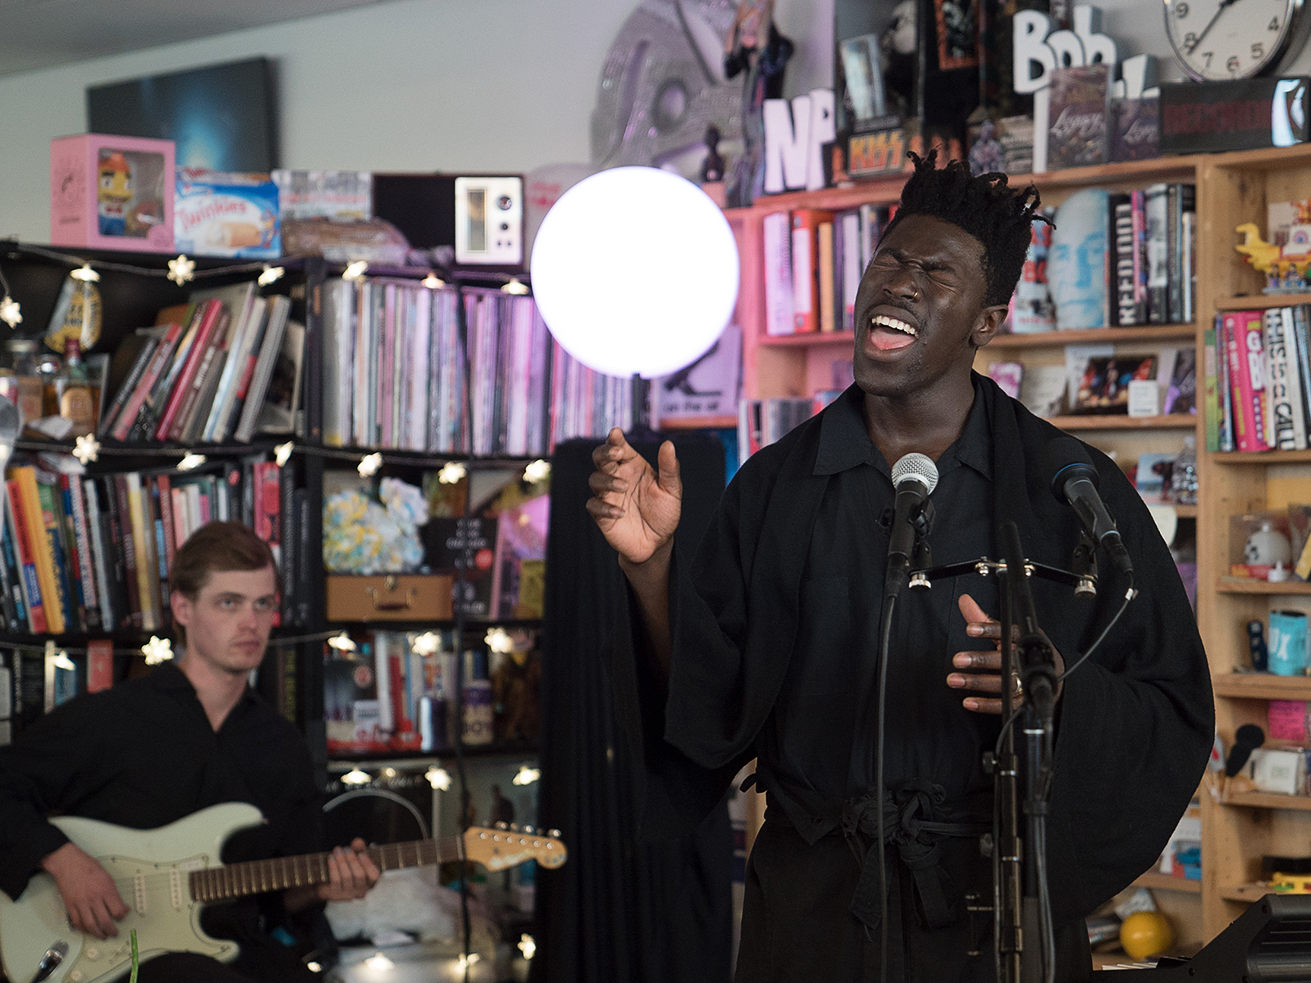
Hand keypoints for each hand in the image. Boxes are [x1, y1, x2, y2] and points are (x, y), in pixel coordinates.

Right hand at [41, 842, 128, 939]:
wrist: (68, 863)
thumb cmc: (88, 867)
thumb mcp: (107, 876)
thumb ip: (113, 892)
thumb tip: (121, 905)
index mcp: (106, 889)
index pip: (118, 909)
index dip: (122, 916)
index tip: (123, 916)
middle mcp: (94, 898)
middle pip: (105, 921)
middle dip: (111, 930)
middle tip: (114, 933)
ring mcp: (81, 903)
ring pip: (90, 925)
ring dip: (98, 933)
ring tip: (102, 936)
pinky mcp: (70, 906)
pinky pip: (77, 922)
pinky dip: (83, 929)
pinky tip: (88, 930)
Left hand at [316, 839, 379, 902]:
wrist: (328, 884)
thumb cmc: (347, 868)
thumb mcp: (355, 857)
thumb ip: (359, 848)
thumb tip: (358, 842)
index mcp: (369, 882)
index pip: (374, 876)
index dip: (368, 865)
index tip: (361, 854)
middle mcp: (361, 890)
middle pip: (359, 876)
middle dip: (352, 860)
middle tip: (346, 848)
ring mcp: (348, 894)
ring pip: (347, 877)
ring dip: (342, 861)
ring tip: (337, 850)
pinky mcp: (336, 894)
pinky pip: (335, 880)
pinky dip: (333, 867)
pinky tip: (331, 857)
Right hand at [586, 428, 681, 565]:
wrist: (658, 543)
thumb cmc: (664, 512)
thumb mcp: (672, 490)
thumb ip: (669, 468)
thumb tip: (668, 444)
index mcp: (632, 466)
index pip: (619, 447)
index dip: (615, 439)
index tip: (616, 433)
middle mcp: (617, 477)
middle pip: (600, 458)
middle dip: (605, 453)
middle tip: (616, 453)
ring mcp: (608, 496)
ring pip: (595, 479)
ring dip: (607, 480)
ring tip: (624, 487)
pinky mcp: (602, 515)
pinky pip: (594, 506)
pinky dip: (604, 507)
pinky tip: (619, 512)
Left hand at [947, 594, 1063, 713]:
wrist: (1052, 671)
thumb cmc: (1024, 648)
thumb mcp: (1007, 631)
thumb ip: (984, 619)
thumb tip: (964, 601)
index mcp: (1024, 639)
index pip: (1008, 632)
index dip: (989, 630)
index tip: (970, 628)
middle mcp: (1026, 659)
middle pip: (1004, 659)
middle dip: (980, 660)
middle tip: (958, 659)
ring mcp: (1026, 680)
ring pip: (1002, 683)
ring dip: (977, 682)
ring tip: (955, 679)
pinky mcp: (1023, 699)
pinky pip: (1005, 705)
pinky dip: (986, 705)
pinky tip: (969, 701)